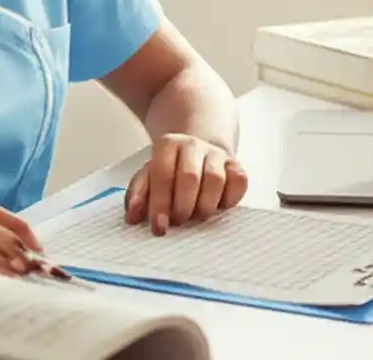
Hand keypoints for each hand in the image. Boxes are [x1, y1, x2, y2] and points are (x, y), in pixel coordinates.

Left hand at [124, 133, 248, 235]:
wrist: (195, 152)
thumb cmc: (169, 171)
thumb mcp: (148, 177)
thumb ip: (138, 195)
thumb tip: (133, 215)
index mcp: (167, 145)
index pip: (163, 174)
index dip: (160, 203)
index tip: (159, 226)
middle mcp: (193, 145)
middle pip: (190, 177)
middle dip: (182, 207)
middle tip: (178, 221)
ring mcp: (216, 154)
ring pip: (216, 180)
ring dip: (204, 206)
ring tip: (195, 216)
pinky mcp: (235, 165)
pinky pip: (239, 181)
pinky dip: (229, 198)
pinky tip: (218, 206)